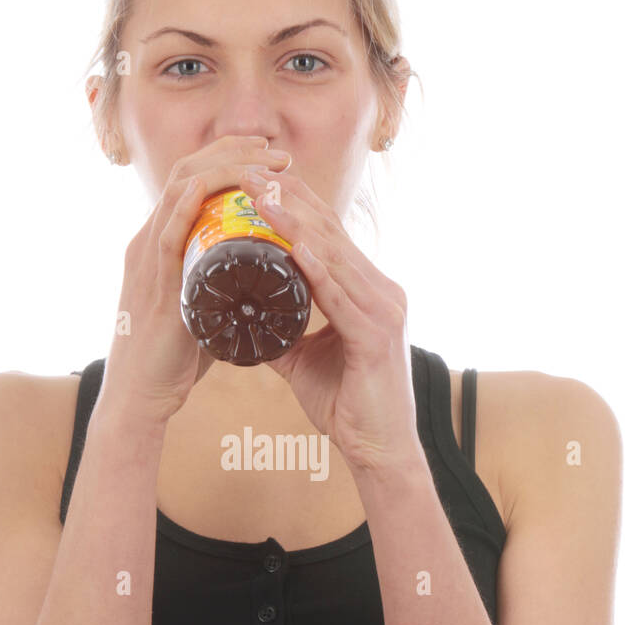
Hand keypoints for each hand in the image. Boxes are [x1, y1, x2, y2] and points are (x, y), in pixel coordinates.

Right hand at [94, 135, 291, 430]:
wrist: (141, 395)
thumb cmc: (175, 359)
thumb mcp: (204, 309)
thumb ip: (226, 292)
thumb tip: (267, 288)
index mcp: (161, 242)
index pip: (193, 179)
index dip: (231, 158)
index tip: (272, 157)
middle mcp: (149, 240)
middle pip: (187, 171)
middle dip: (235, 152)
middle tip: (277, 152)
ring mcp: (148, 258)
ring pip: (179, 191)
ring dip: (224, 169)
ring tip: (264, 162)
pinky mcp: (153, 282)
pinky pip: (166, 233)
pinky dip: (186, 205)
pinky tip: (207, 187)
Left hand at [236, 166, 427, 476]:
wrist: (379, 451)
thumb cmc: (347, 405)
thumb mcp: (302, 362)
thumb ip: (278, 335)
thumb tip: (241, 320)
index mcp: (366, 291)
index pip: (326, 235)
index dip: (292, 205)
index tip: (253, 181)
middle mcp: (380, 290)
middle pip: (330, 233)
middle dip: (288, 200)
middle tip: (249, 173)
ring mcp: (383, 309)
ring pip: (333, 256)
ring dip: (295, 223)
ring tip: (261, 196)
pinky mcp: (378, 335)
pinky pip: (342, 295)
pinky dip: (317, 268)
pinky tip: (293, 245)